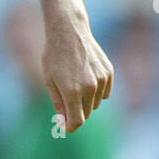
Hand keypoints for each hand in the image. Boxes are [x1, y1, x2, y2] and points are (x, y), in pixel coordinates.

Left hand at [42, 10, 112, 131]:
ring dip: (85, 101)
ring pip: (95, 104)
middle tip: (65, 101)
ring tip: (74, 84)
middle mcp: (90, 87)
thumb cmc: (54, 57)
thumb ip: (58, 104)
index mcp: (72, 91)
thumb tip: (63, 123)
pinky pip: (104, 93)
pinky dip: (96, 92)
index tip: (65, 126)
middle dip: (76, 113)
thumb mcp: (50, 81)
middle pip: (86, 114)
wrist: (69, 31)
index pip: (77, 121)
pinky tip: (86, 78)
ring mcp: (102, 80)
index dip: (70, 126)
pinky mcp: (109, 73)